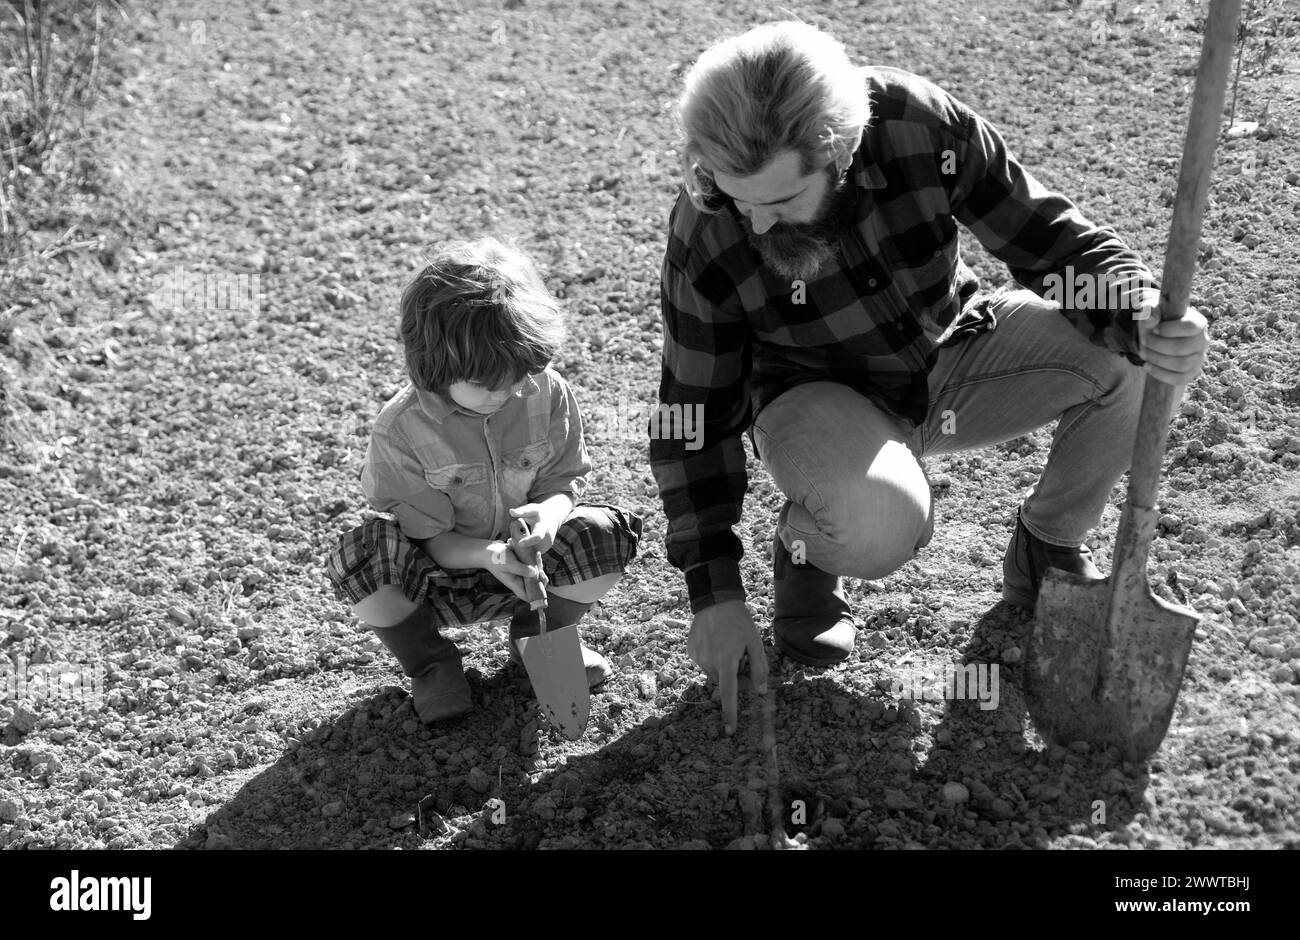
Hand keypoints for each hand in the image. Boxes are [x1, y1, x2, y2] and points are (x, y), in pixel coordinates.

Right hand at [484, 540, 545, 602]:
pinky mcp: (523, 565)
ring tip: (537, 557)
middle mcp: (520, 581)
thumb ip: (521, 569)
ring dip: (540, 567)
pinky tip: (536, 553)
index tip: (541, 583)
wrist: (489, 550)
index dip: (538, 594)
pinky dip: (537, 561)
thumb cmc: (496, 559)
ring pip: (537, 574)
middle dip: (542, 578)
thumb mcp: (508, 564)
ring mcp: (522, 573)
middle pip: (536, 585)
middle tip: (540, 568)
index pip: (529, 596)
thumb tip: (535, 573)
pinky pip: (534, 565)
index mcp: (516, 585)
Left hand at [508, 503, 557, 559]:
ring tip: (512, 541)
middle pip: (532, 547)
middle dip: (519, 546)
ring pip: (531, 552)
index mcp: (544, 527)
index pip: (537, 536)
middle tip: (509, 541)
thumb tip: (510, 511)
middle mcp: (547, 539)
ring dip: (521, 549)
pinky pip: (532, 553)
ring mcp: (546, 546)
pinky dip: (524, 550)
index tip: (519, 543)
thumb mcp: (531, 509)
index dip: (529, 541)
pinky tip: (517, 543)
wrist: (553, 517)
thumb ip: (521, 511)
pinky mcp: (544, 549)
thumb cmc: (539, 512)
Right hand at [688, 600, 768, 735]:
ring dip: (720, 665)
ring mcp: (697, 657)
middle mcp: (709, 663)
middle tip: (738, 655)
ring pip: (713, 672)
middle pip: (722, 681)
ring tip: (725, 644)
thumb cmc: (739, 621)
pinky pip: (703, 662)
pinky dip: (710, 657)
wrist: (714, 600)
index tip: (730, 731)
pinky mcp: (690, 651)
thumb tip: (760, 691)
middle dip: (731, 675)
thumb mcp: (755, 643)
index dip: (730, 714)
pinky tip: (714, 641)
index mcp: (727, 662)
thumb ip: (759, 668)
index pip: (728, 695)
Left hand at [1134, 290, 1209, 387]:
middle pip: (1183, 347)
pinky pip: (1178, 379)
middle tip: (1143, 341)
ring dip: (1156, 359)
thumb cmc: (1156, 320)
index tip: (1154, 329)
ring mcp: (1198, 358)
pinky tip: (1147, 365)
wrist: (1155, 336)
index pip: (1191, 327)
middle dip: (1157, 345)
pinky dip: (1159, 373)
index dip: (1170, 329)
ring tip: (1142, 352)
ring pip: (1180, 364)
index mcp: (1198, 322)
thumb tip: (1151, 318)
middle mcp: (1202, 341)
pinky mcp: (1190, 373)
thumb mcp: (1151, 310)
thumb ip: (1150, 309)